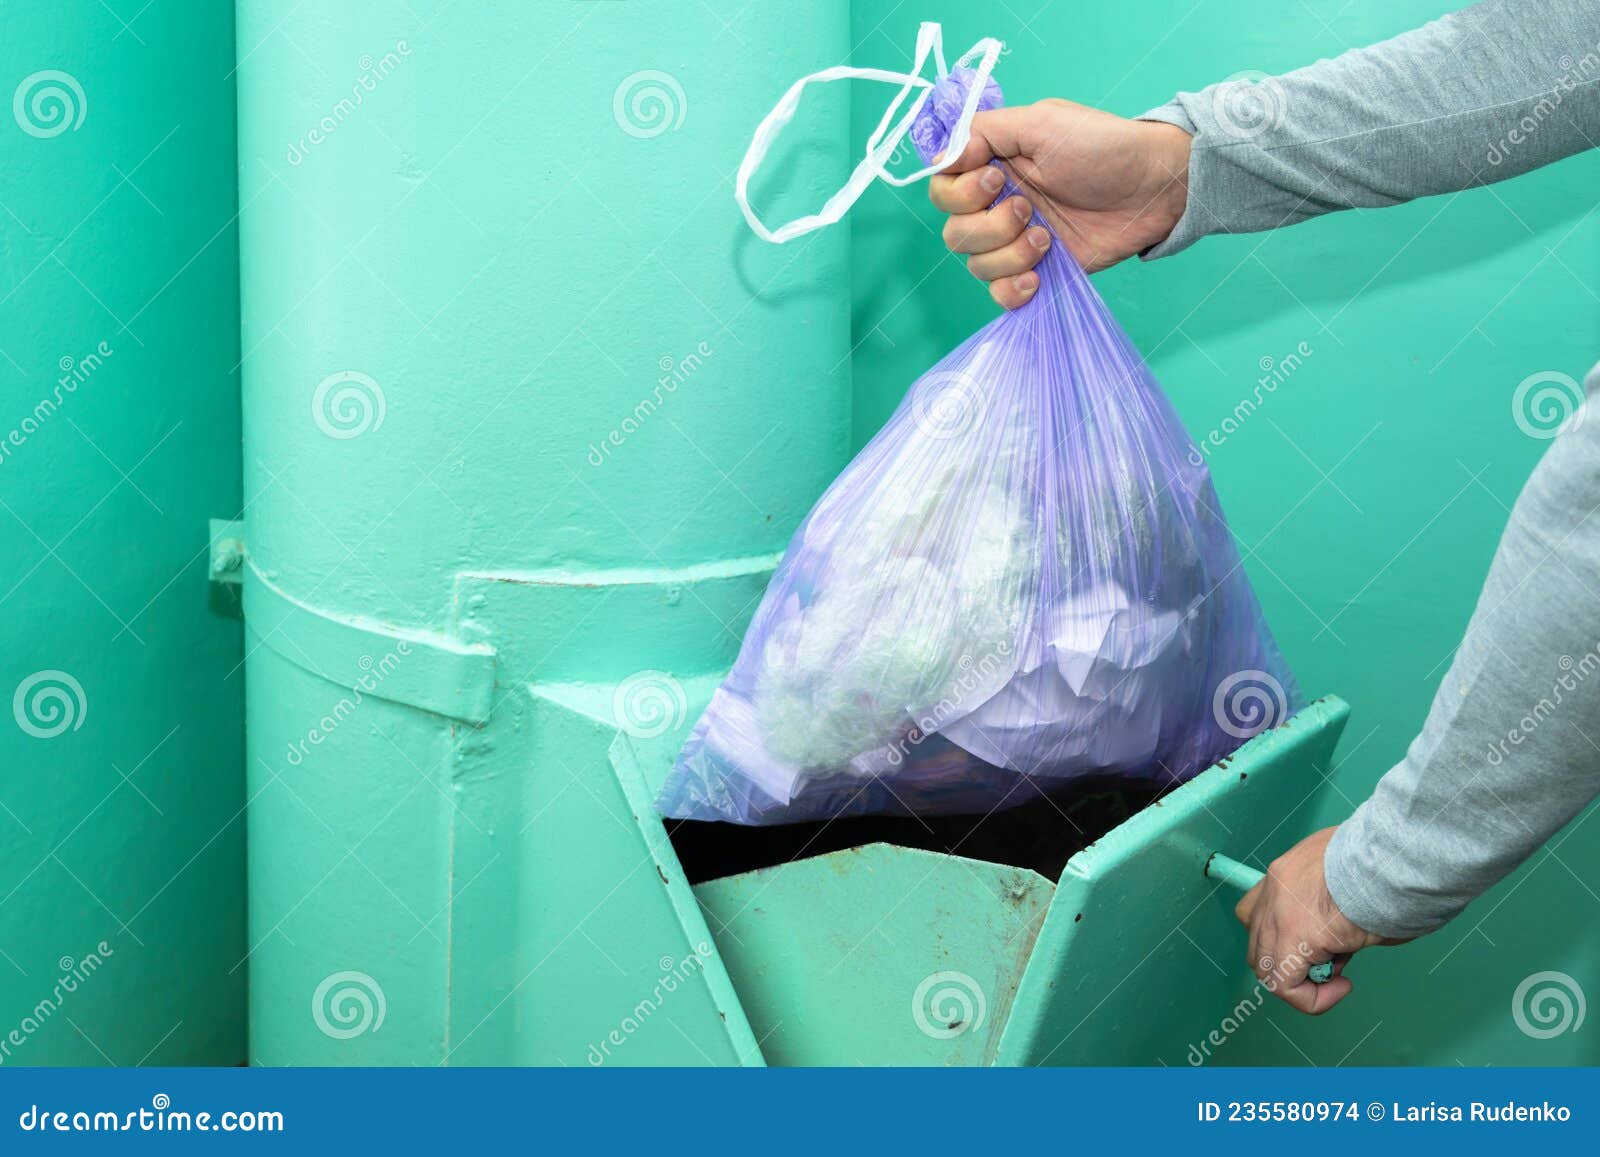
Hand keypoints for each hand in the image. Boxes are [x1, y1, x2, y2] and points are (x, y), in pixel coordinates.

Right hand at [928, 99, 1191, 308]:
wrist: (1152, 188)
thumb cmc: (1102, 146)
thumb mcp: (1041, 121)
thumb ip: (985, 130)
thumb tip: (944, 154)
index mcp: (991, 164)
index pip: (942, 187)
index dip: (960, 191)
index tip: (996, 177)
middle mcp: (996, 204)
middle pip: (954, 231)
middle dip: (988, 225)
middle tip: (1028, 208)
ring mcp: (1014, 241)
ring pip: (976, 264)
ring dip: (1010, 253)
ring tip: (1047, 237)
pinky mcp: (1036, 270)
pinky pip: (999, 293)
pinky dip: (1012, 289)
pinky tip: (1038, 275)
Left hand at [1234, 827, 1396, 1014]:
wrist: (1393, 861)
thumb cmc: (1388, 867)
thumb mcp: (1352, 879)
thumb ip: (1336, 903)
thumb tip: (1346, 932)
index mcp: (1287, 870)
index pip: (1257, 909)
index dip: (1281, 935)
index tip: (1318, 944)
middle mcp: (1273, 888)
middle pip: (1258, 940)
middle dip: (1291, 961)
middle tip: (1332, 963)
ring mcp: (1278, 913)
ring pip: (1267, 967)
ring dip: (1302, 983)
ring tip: (1339, 977)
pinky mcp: (1294, 937)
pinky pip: (1285, 986)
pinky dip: (1311, 998)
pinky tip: (1342, 988)